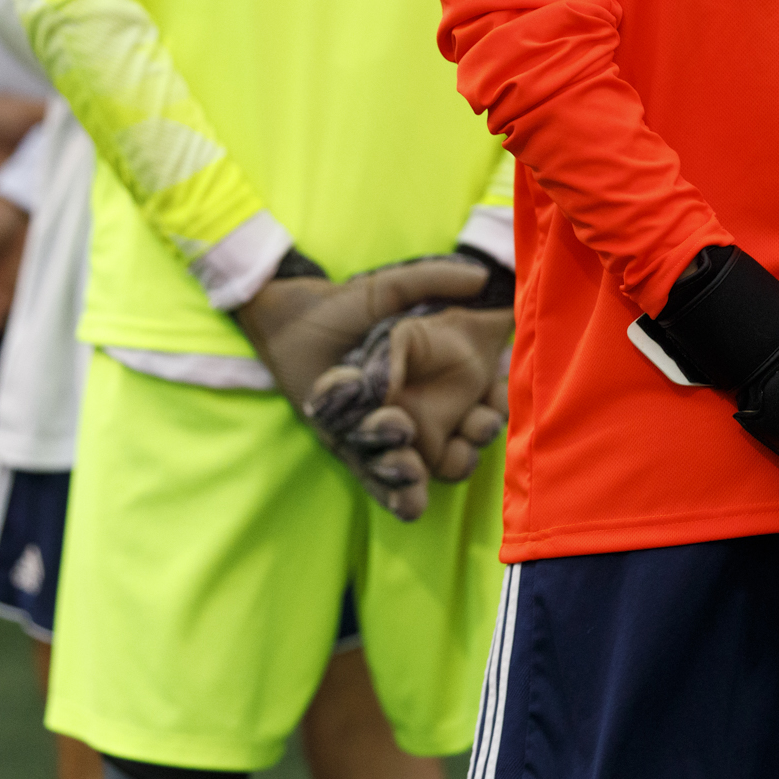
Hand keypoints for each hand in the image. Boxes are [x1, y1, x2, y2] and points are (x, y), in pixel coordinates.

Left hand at [234, 252, 488, 518]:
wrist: (285, 319)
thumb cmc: (340, 304)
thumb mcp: (389, 288)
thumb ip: (431, 280)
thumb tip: (480, 277)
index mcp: (433, 377)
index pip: (480, 403)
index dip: (493, 410)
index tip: (492, 403)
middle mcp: (416, 410)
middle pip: (459, 444)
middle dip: (467, 444)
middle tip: (464, 428)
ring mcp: (383, 434)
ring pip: (421, 468)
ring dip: (424, 472)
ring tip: (409, 461)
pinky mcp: (351, 449)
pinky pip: (377, 481)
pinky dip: (396, 496)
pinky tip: (408, 502)